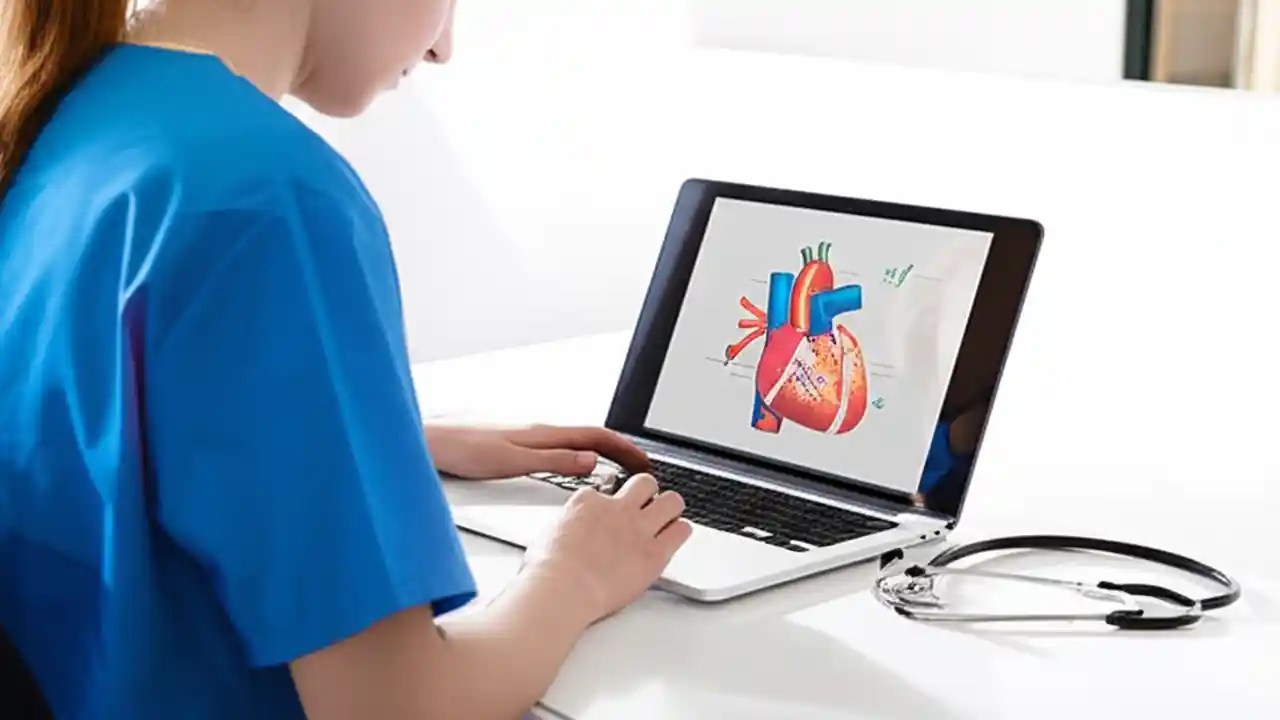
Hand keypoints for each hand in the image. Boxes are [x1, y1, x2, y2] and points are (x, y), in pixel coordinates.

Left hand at [425, 424, 650, 479]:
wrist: (428, 441)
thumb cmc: (462, 449)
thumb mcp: (512, 460)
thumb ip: (553, 461)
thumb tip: (592, 461)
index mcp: (543, 433)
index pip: (595, 436)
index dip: (623, 448)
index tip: (643, 461)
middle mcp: (538, 430)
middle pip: (589, 437)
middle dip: (618, 450)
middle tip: (638, 467)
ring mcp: (527, 436)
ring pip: (574, 442)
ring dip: (600, 453)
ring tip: (616, 469)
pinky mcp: (514, 444)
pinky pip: (558, 448)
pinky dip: (577, 456)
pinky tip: (573, 468)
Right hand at [523, 474, 692, 622]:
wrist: (562, 589)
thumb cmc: (548, 570)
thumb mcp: (547, 534)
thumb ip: (566, 526)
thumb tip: (565, 532)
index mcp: (587, 502)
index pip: (607, 489)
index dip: (610, 502)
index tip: (610, 513)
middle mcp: (617, 509)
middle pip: (645, 483)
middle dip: (647, 492)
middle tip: (645, 505)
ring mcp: (638, 529)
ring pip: (672, 500)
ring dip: (670, 507)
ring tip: (666, 518)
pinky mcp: (655, 553)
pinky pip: (682, 530)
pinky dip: (680, 532)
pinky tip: (674, 537)